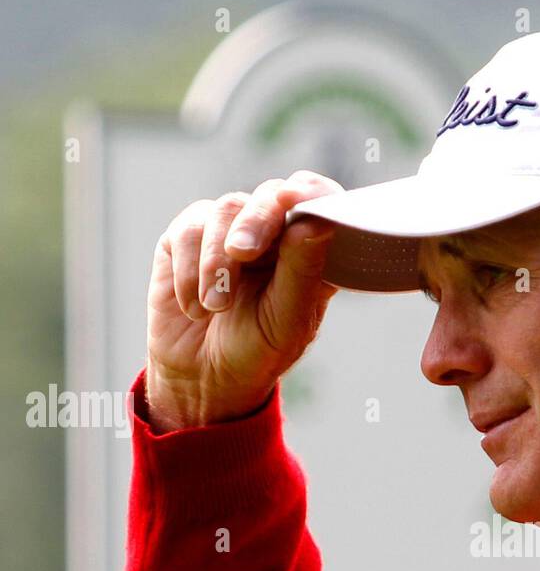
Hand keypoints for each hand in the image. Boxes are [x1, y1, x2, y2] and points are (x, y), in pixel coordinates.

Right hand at [145, 170, 343, 430]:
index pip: (321, 201)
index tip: (294, 199)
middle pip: (270, 197)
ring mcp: (230, 230)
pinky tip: (194, 308)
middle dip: (255, 222)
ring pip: (225, 210)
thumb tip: (316, 222)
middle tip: (241, 253)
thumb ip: (302, 272)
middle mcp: (274, 233)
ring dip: (216, 262)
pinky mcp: (188, 236)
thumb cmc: (257, 351)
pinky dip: (188, 271)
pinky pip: (188, 231)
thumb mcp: (286, 322)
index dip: (313, 192)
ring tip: (215, 307)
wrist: (202, 378)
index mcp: (311, 251)